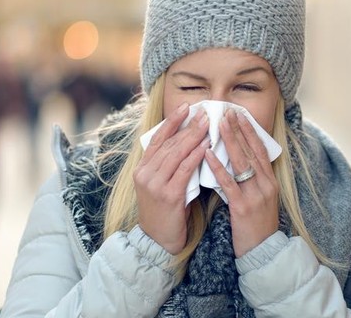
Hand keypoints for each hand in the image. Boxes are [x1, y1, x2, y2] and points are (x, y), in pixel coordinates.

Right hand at [134, 103, 209, 254]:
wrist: (157, 243)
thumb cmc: (165, 213)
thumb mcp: (162, 185)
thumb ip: (170, 166)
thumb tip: (189, 143)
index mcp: (142, 169)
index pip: (157, 139)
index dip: (172, 121)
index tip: (185, 107)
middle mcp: (145, 174)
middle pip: (169, 143)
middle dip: (187, 126)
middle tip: (204, 112)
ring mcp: (155, 184)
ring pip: (176, 153)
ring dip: (194, 136)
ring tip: (208, 124)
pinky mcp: (168, 195)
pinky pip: (184, 170)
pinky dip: (196, 156)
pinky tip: (206, 146)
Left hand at [205, 109, 279, 257]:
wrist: (263, 252)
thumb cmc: (258, 226)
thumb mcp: (261, 199)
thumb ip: (253, 180)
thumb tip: (239, 161)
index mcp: (271, 181)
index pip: (260, 150)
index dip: (250, 131)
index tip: (239, 115)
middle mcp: (266, 185)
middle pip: (252, 151)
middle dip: (239, 130)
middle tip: (227, 111)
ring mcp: (256, 195)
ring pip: (242, 163)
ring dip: (229, 142)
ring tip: (218, 125)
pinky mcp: (243, 208)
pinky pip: (229, 183)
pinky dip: (218, 167)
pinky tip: (207, 155)